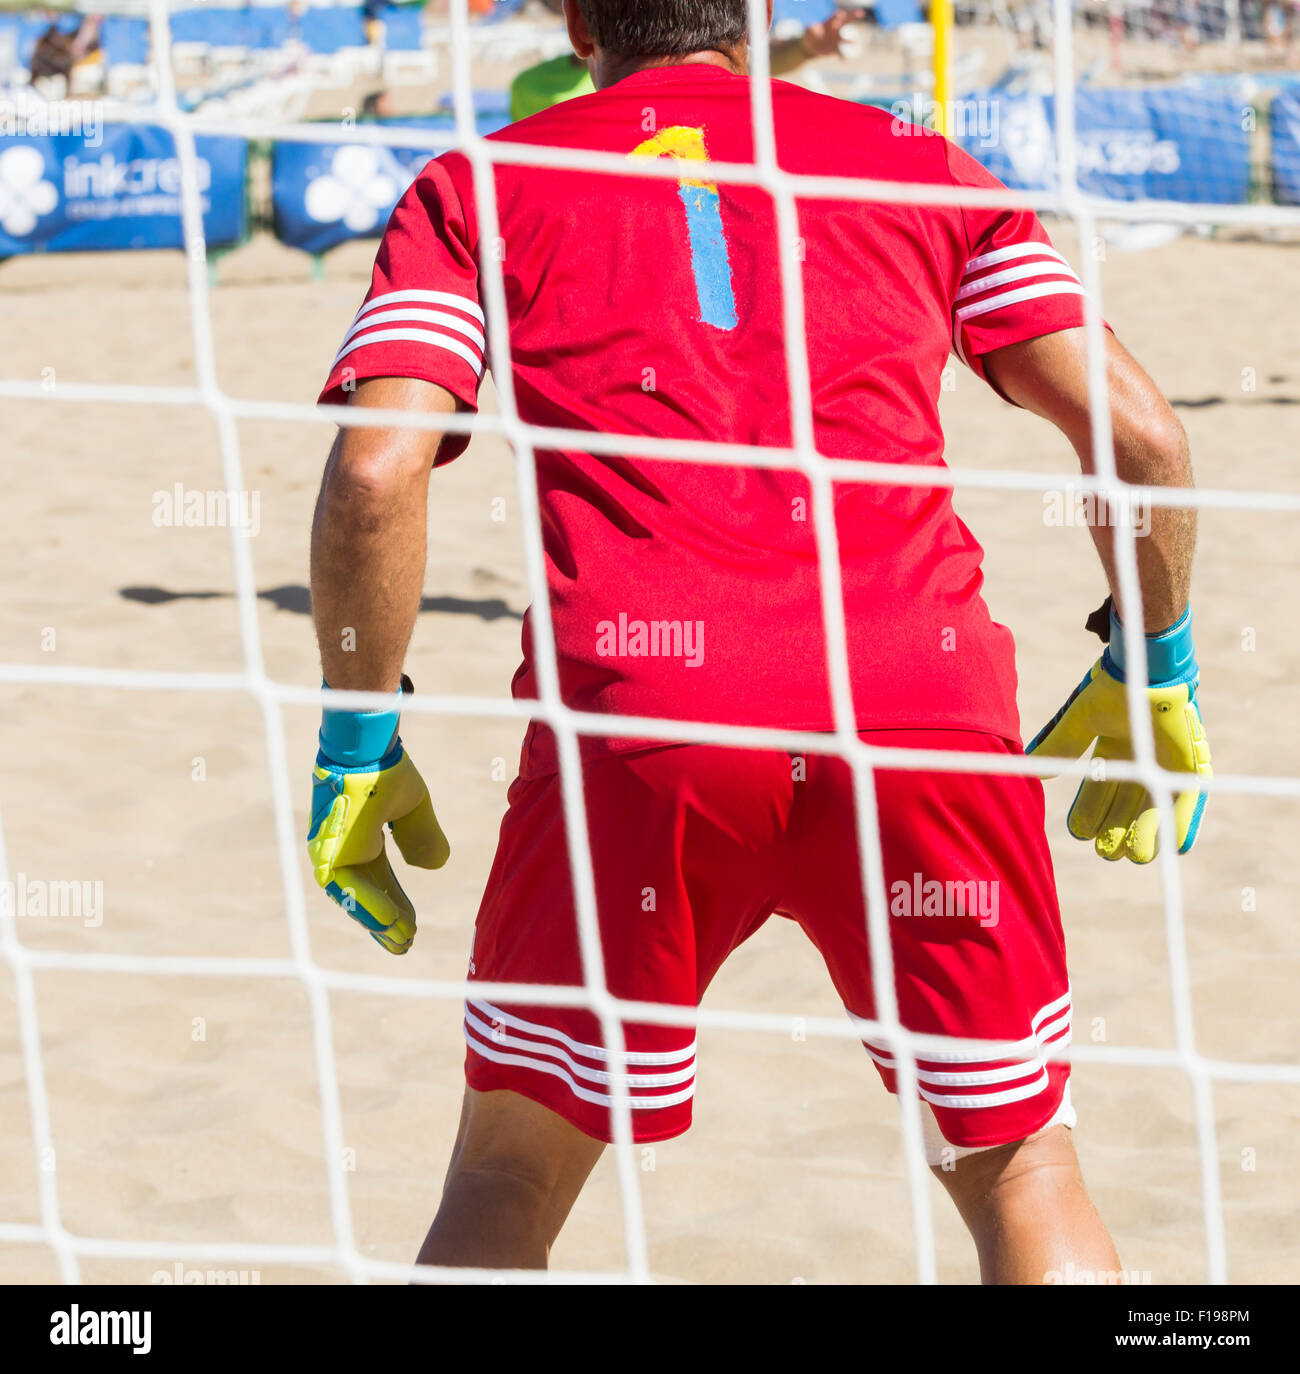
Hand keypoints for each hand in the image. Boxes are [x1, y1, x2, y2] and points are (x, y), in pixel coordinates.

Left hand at [308, 683, 448, 952]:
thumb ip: (421, 836)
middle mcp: (343, 850)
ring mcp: (333, 853)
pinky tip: (389, 923)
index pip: (379, 880)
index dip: (394, 903)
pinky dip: (370, 907)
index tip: (411, 926)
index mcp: (360, 839)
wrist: (364, 747)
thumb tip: (434, 866)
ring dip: (378, 921)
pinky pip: (349, 888)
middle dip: (385, 922)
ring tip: (400, 942)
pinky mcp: (329, 853)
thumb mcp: (413, 807)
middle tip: (403, 946)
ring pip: (356, 897)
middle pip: (366, 895)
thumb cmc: (384, 769)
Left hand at [799, 9, 865, 58]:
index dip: (838, 15)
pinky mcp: (835, 49)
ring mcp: (837, 39)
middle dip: (853, 16)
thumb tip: (812, 28)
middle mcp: (836, 29)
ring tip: (855, 42)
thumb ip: (811, 28)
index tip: (841, 14)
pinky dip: (843, 57)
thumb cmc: (810, 35)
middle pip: (846, 21)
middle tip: (860, 13)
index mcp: (829, 23)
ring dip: (851, 40)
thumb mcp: (808, 30)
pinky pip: (841, 53)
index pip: (835, 17)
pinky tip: (844, 61)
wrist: (810, 47)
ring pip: (846, 39)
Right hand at [1026, 606, 1210, 863]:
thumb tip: (1033, 768)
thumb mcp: (1081, 720)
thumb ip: (1061, 744)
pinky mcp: (1189, 768)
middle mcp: (1138, 764)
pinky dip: (1180, 824)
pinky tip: (1171, 846)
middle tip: (1104, 850)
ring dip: (1142, 836)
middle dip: (1113, 832)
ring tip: (1130, 856)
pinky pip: (1186, 802)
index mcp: (1112, 753)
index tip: (1080, 832)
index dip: (1088, 813)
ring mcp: (1164, 767)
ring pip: (1152, 811)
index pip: (1097, 791)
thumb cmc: (1115, 690)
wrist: (1149, 673)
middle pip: (1123, 808)